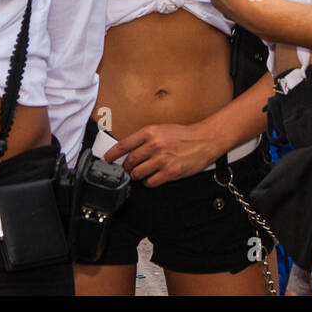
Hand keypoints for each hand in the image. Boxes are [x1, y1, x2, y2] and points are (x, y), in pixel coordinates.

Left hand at [105, 123, 221, 186]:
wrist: (204, 140)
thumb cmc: (184, 135)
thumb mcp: (162, 129)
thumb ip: (146, 138)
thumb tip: (130, 149)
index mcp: (150, 132)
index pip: (124, 144)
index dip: (112, 154)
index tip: (107, 159)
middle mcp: (154, 145)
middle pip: (130, 161)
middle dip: (127, 167)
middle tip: (128, 168)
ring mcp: (162, 159)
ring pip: (138, 173)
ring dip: (137, 176)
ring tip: (141, 173)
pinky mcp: (170, 172)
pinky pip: (150, 182)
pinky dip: (149, 182)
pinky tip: (153, 178)